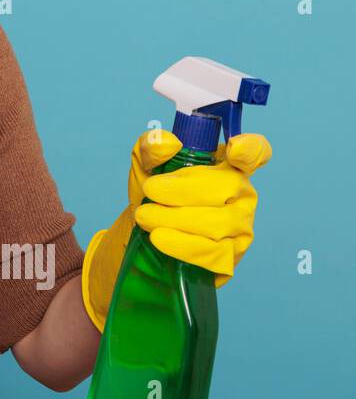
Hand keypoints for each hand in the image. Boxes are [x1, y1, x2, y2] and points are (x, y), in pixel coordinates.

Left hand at [132, 129, 271, 287]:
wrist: (142, 231)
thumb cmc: (153, 192)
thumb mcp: (145, 163)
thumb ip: (151, 147)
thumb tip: (166, 143)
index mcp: (228, 164)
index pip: (255, 152)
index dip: (251, 149)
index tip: (235, 150)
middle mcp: (242, 193)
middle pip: (227, 186)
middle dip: (183, 189)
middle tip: (150, 191)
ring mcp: (241, 226)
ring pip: (218, 223)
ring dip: (176, 219)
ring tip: (145, 216)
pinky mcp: (232, 256)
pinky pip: (214, 253)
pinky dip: (183, 245)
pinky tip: (160, 238)